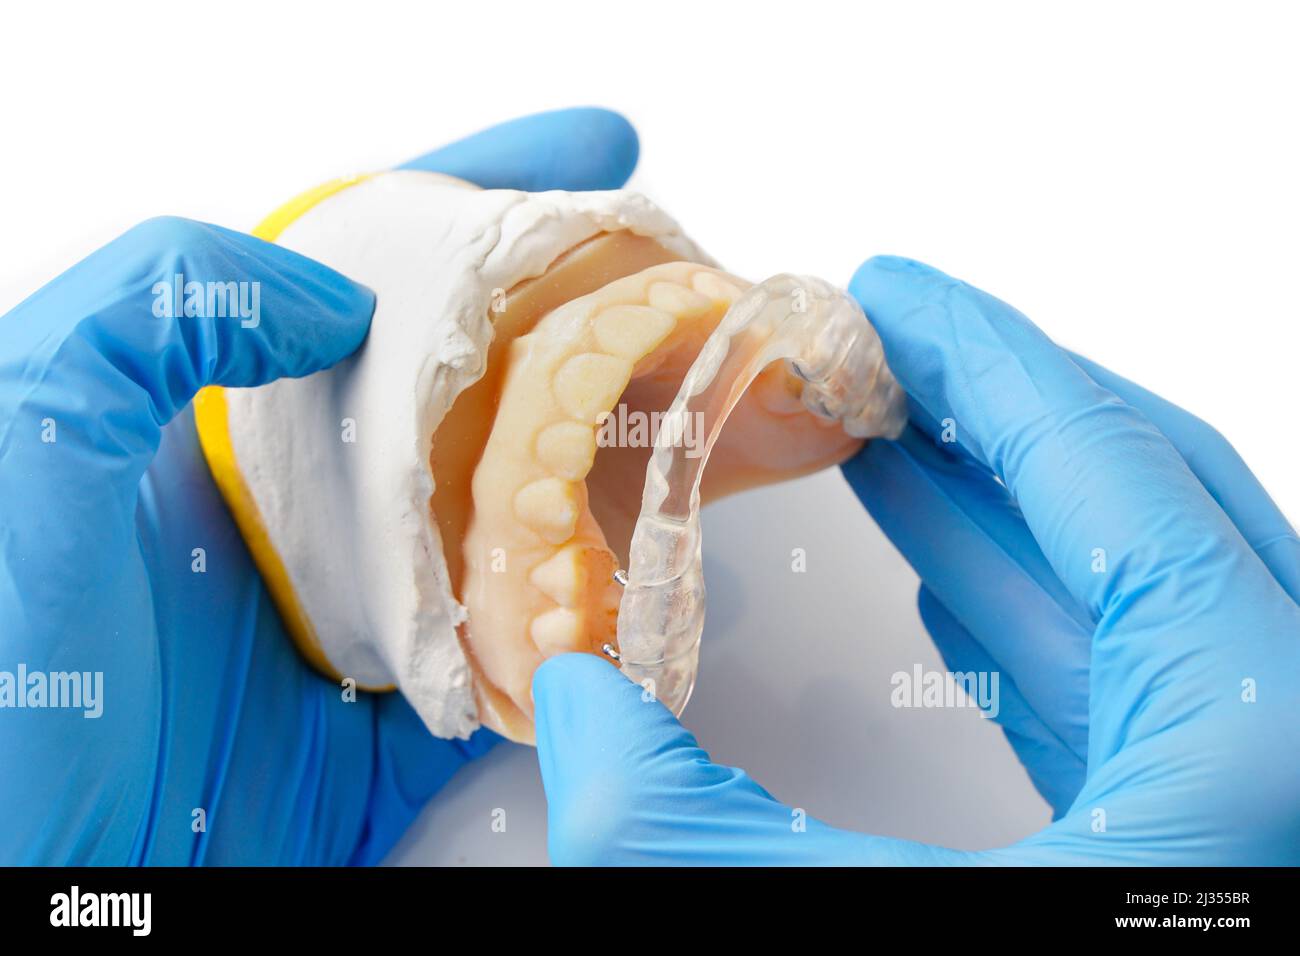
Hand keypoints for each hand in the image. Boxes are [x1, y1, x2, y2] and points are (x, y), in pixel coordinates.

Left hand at [0, 108, 639, 864]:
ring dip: (596, 462)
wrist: (42, 885)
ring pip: (503, 510)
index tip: (590, 149)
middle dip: (574, 317)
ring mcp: (353, 607)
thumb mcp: (32, 438)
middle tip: (676, 285)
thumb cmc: (5, 681)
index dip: (480, 193)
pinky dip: (575, 627)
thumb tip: (327, 296)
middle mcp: (302, 502)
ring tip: (688, 410)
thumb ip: (150, 312)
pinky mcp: (385, 721)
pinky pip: (505, 659)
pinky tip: (636, 585)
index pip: (372, 267)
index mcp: (227, 420)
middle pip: (464, 380)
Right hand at [533, 256, 1299, 864]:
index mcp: (1252, 744)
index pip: (1105, 469)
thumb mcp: (828, 932)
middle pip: (1140, 500)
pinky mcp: (1206, 845)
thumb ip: (680, 828)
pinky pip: (1128, 681)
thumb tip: (574, 707)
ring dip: (999, 508)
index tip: (896, 289)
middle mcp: (1285, 750)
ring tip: (886, 441)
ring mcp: (1255, 795)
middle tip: (875, 352)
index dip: (985, 356)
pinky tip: (949, 575)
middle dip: (989, 413)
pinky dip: (1028, 612)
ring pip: (1138, 590)